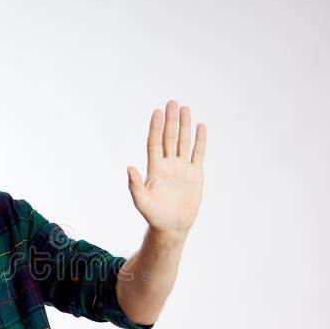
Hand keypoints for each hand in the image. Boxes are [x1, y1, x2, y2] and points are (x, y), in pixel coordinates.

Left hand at [127, 100, 206, 239]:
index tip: (157, 112)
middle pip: (169, 138)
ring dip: (185, 126)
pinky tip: (201, 126)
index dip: (156, 128)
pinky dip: (200, 140)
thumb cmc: (154, 215)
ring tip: (185, 108)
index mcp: (155, 168)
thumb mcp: (141, 201)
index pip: (155, 143)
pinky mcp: (195, 174)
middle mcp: (168, 164)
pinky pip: (198, 153)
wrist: (172, 226)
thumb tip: (128, 168)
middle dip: (171, 120)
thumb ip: (135, 185)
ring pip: (184, 142)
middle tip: (172, 102)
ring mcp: (182, 168)